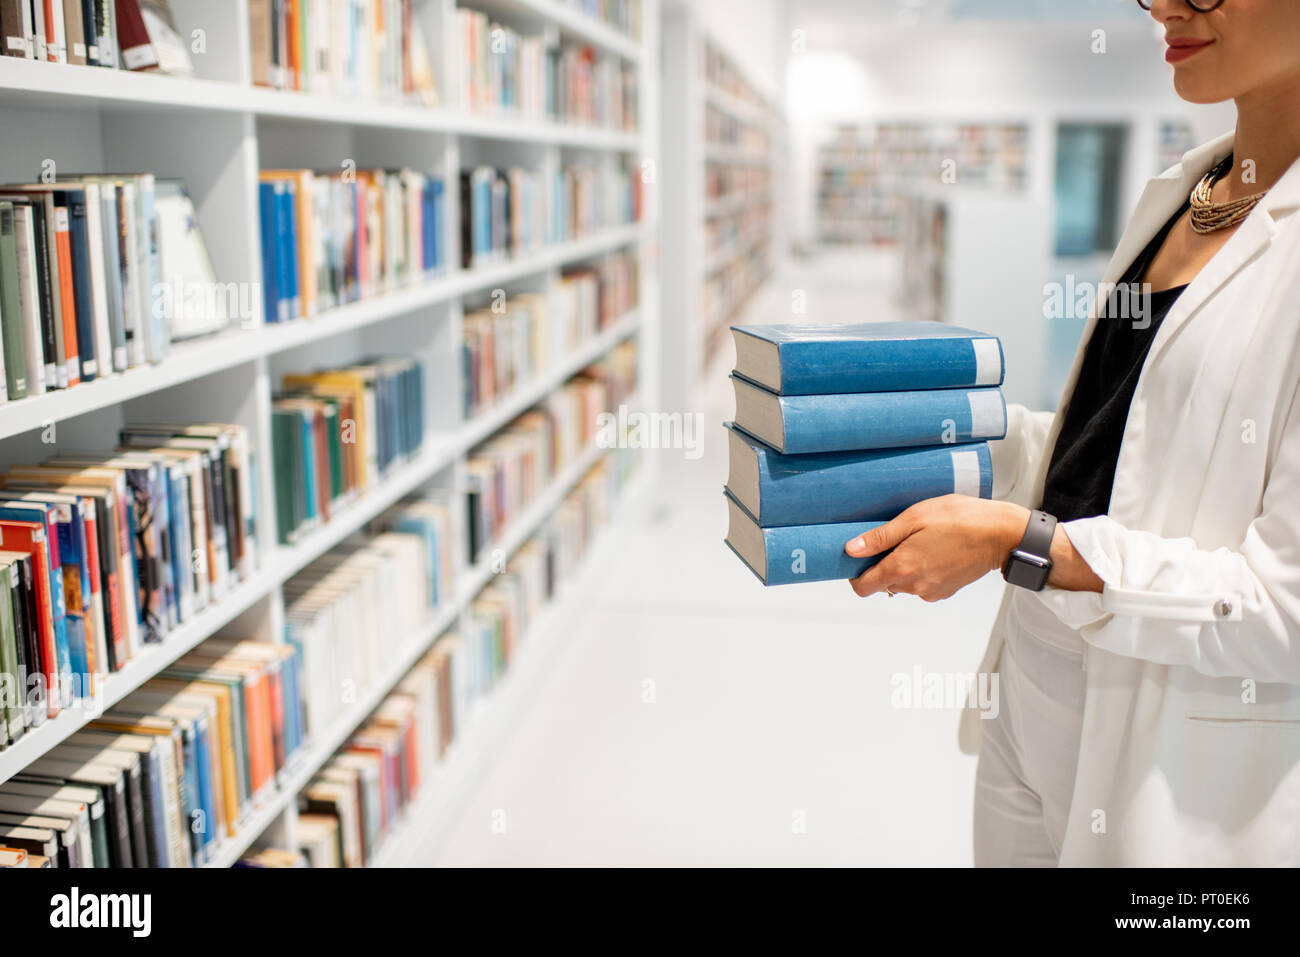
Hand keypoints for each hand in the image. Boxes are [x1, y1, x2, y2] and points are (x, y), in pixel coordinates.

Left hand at [845, 495, 1029, 600]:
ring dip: (905, 566)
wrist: (1000, 534)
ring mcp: (931, 592)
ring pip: (903, 583)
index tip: (861, 558)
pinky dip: (922, 570)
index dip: (856, 575)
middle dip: (884, 564)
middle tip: (898, 539)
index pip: (863, 588)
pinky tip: (935, 550)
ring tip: (922, 541)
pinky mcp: (945, 591)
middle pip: (883, 584)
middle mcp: (914, 586)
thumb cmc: (959, 519)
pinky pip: (922, 584)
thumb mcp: (913, 518)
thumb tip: (851, 550)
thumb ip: (880, 537)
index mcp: (902, 568)